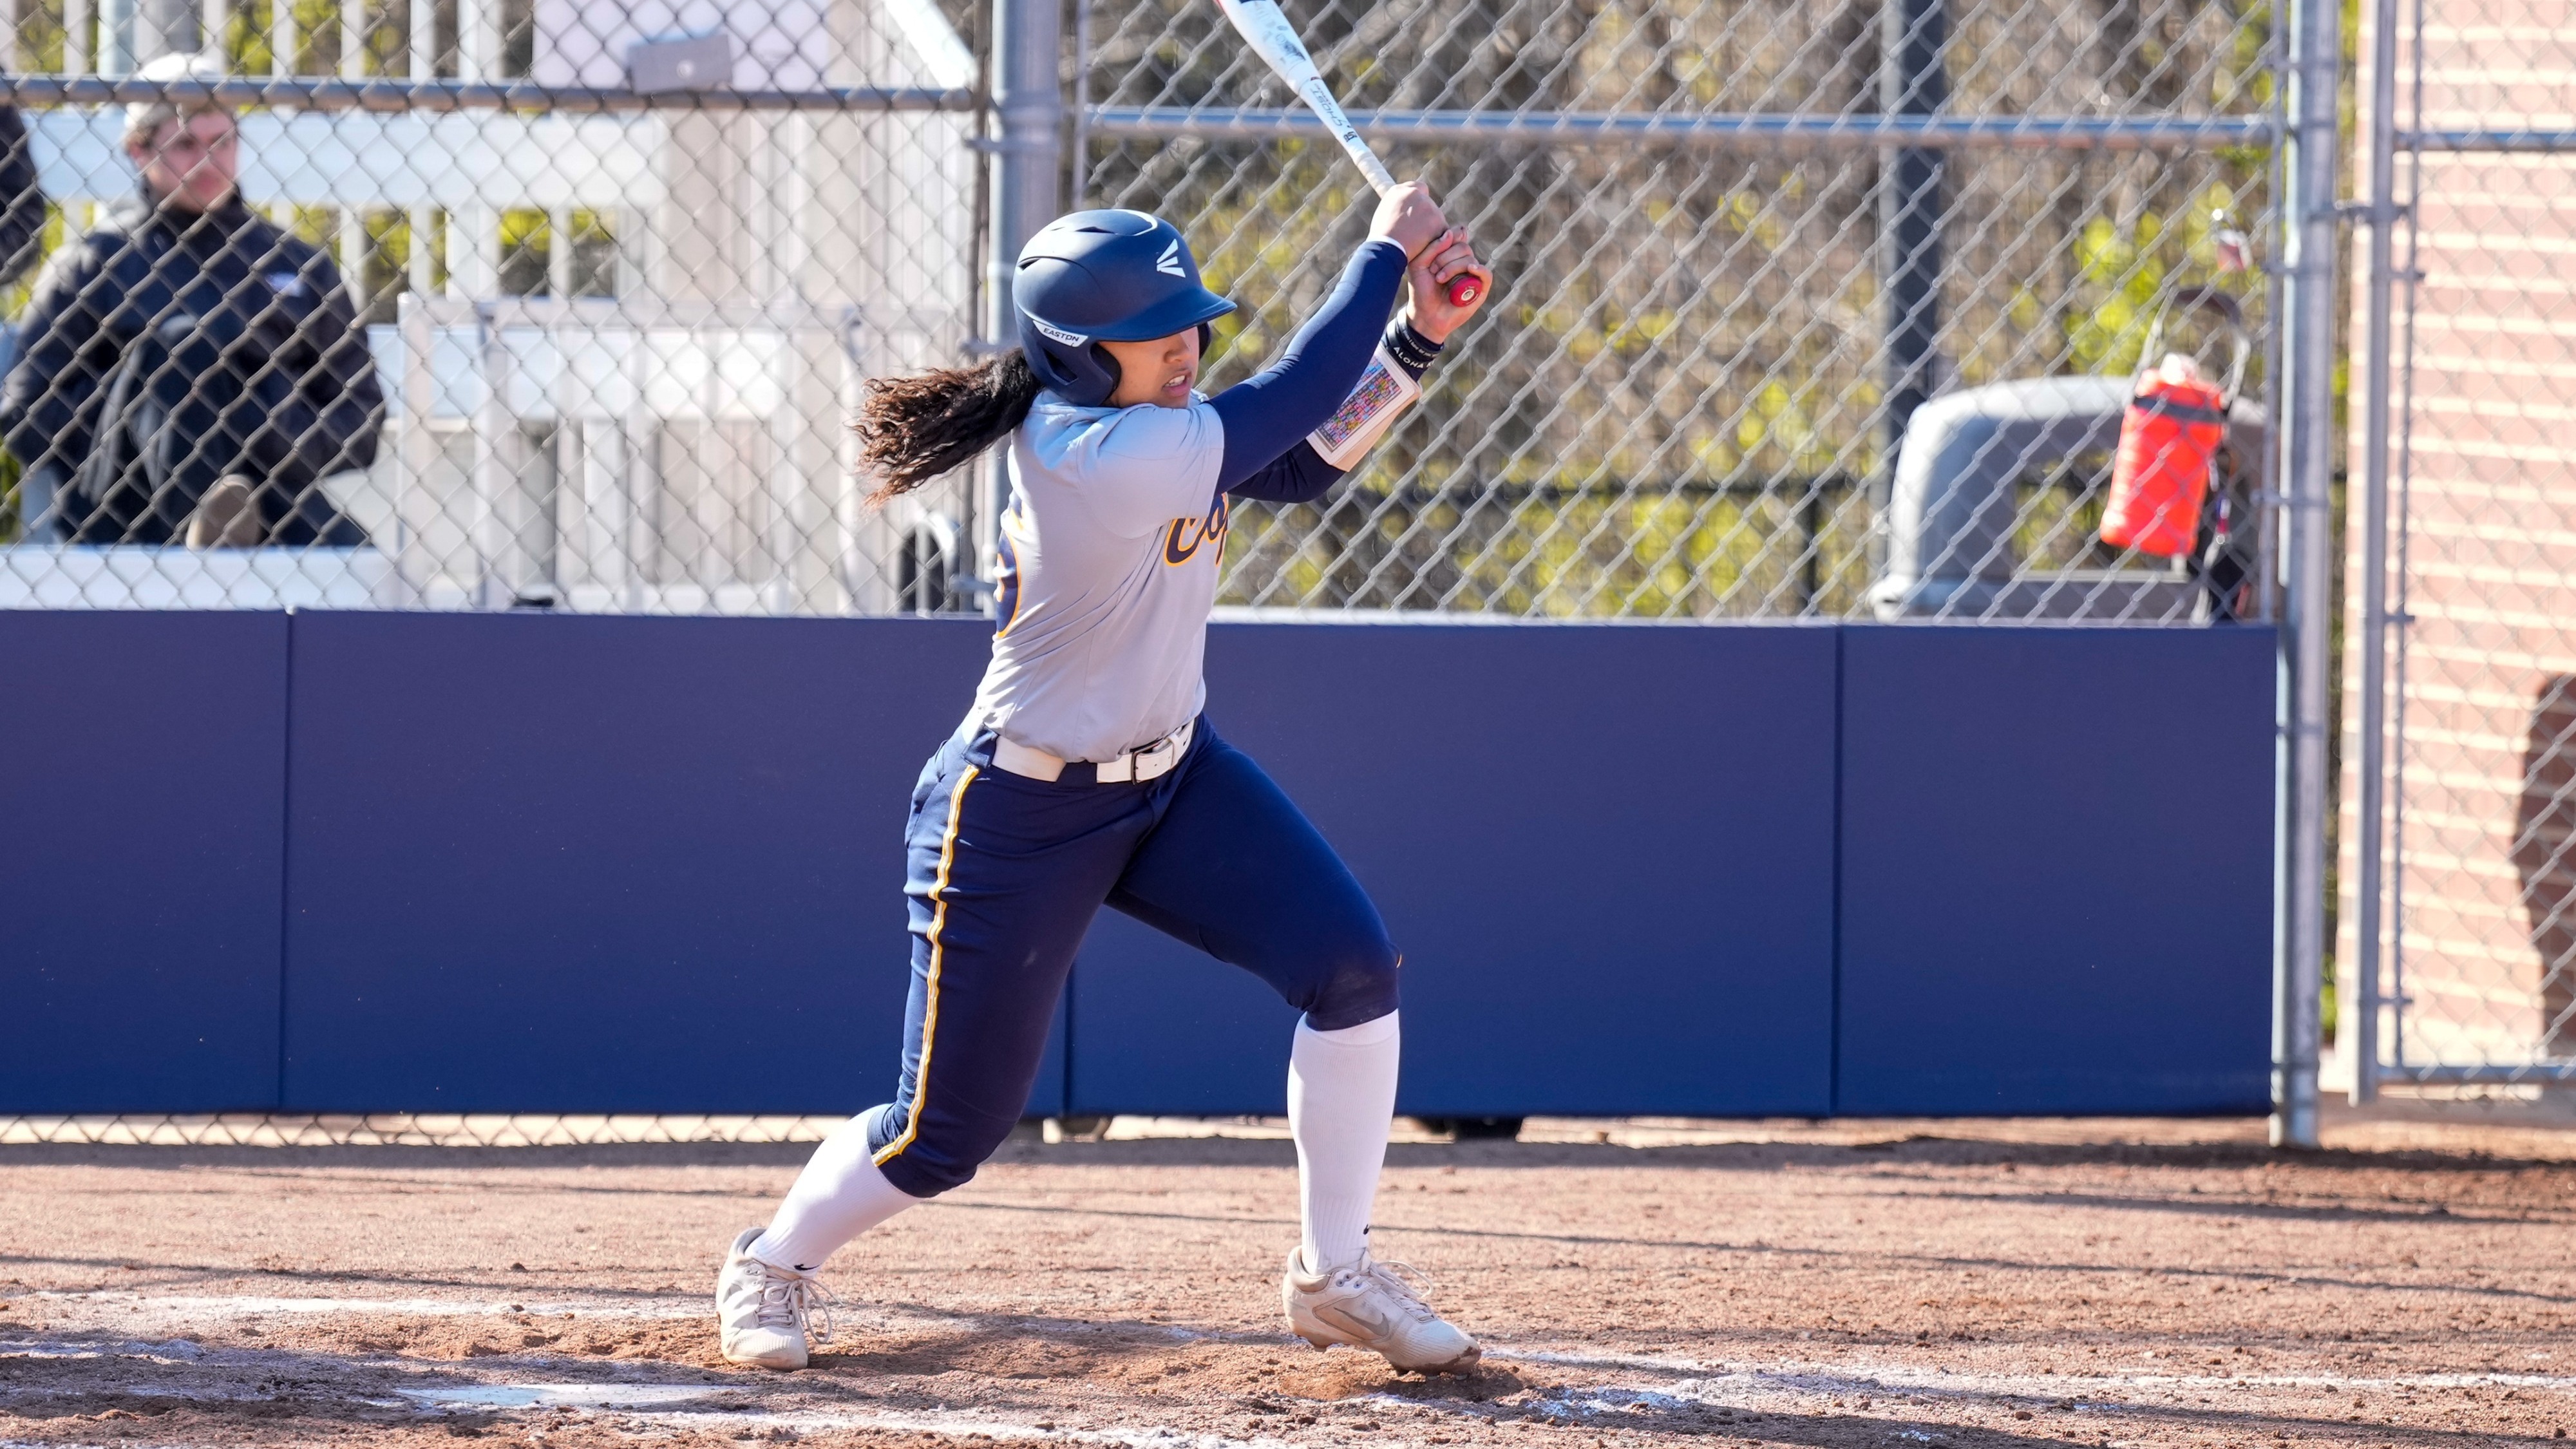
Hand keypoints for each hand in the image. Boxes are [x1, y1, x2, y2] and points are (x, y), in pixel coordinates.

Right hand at [1368, 181, 1447, 258]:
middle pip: (1428, 204)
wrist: (1387, 249)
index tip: (1417, 211)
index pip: (1418, 188)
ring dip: (1431, 227)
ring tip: (1417, 241)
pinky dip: (1437, 238)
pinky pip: (1443, 230)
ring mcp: (1428, 206)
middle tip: (1416, 232)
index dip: (1419, 200)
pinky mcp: (1438, 220)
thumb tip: (1402, 207)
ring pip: (1436, 217)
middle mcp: (1415, 194)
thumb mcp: (1383, 214)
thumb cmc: (1381, 237)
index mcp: (1399, 191)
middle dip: (1425, 216)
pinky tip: (1425, 245)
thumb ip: (1396, 206)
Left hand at [1400, 227, 1492, 342]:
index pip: (1457, 234)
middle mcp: (1464, 261)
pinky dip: (1479, 270)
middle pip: (1463, 246)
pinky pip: (1486, 274)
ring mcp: (1473, 274)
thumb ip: (1432, 247)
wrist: (1425, 314)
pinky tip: (1470, 270)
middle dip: (1446, 257)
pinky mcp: (1481, 288)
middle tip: (1433, 270)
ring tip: (1440, 279)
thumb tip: (1450, 232)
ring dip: (1453, 267)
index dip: (1447, 239)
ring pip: (1470, 259)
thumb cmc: (1421, 289)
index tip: (1432, 255)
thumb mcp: (1419, 264)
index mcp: (1451, 253)